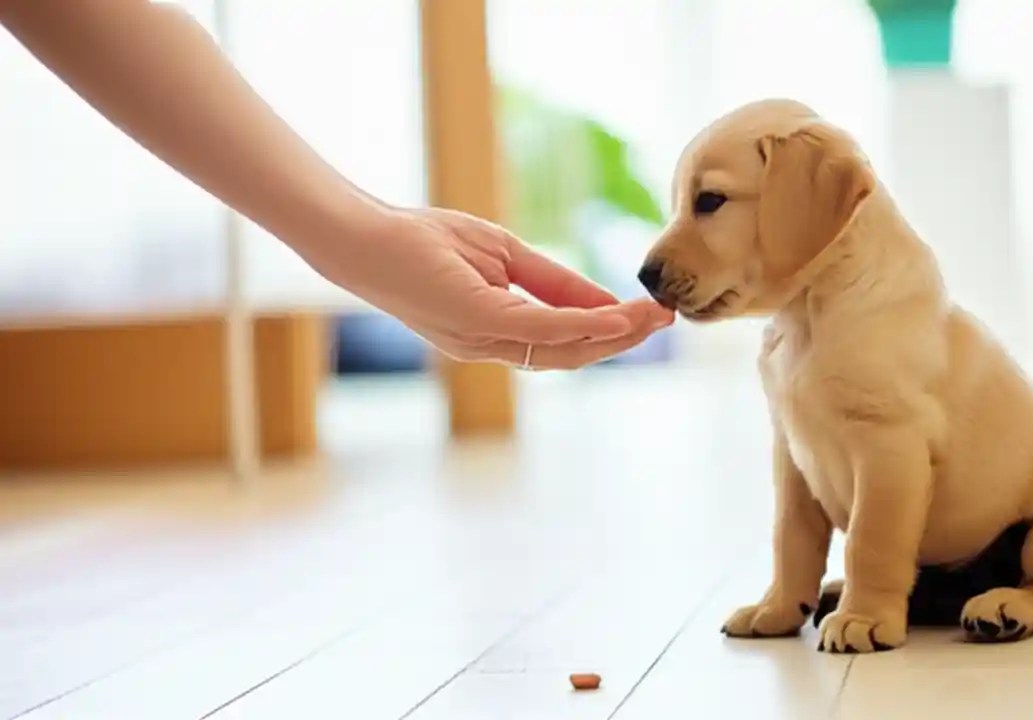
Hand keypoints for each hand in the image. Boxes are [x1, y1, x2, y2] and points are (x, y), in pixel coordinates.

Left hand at [321, 207, 673, 369]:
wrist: (363, 236)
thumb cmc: (423, 240)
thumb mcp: (502, 255)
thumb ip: (550, 280)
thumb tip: (602, 299)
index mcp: (495, 330)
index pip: (563, 338)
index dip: (609, 330)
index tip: (650, 316)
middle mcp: (491, 344)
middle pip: (570, 353)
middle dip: (621, 339)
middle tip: (664, 322)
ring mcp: (483, 338)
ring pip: (561, 349)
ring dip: (612, 336)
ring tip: (651, 319)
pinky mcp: (476, 321)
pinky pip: (540, 328)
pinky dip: (581, 325)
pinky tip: (614, 316)